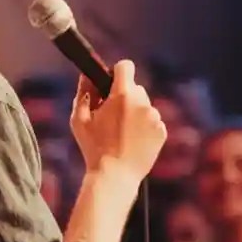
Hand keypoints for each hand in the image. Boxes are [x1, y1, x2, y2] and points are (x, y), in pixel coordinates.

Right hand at [71, 60, 166, 180]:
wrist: (115, 175)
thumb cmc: (93, 147)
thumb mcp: (79, 118)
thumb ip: (83, 92)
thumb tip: (86, 75)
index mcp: (123, 95)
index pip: (125, 66)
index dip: (117, 72)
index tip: (111, 83)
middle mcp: (143, 102)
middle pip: (136, 88)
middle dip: (125, 97)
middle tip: (112, 116)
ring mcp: (155, 117)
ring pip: (144, 106)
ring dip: (135, 113)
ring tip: (122, 134)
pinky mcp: (162, 132)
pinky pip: (153, 122)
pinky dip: (144, 128)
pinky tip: (133, 142)